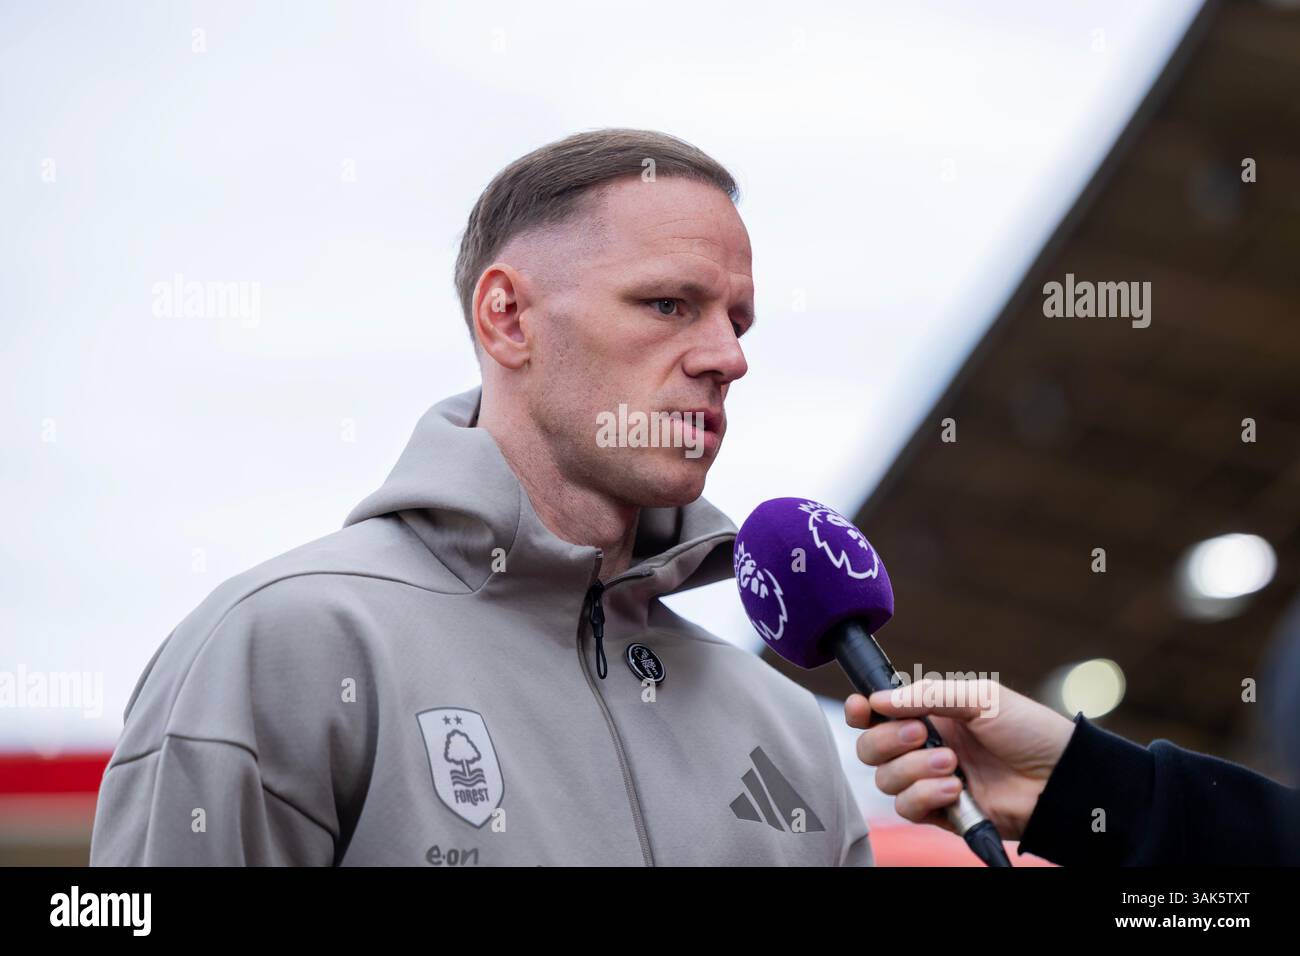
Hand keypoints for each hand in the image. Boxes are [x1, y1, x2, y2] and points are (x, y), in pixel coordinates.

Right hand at [845, 678, 1075, 839]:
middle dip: (887, 740)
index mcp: (929, 715)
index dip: (861, 711)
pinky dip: (925, 796)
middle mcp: (923, 748)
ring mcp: (930, 781)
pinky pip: (907, 808)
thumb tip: (878, 699)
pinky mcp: (941, 813)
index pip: (877, 713)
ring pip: (885, 780)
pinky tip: (956, 790)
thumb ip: (928, 695)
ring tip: (952, 766)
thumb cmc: (1029, 731)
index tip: (862, 709)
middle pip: (869, 748)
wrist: (1061, 779)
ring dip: (913, 770)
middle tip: (920, 735)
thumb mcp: (981, 698)